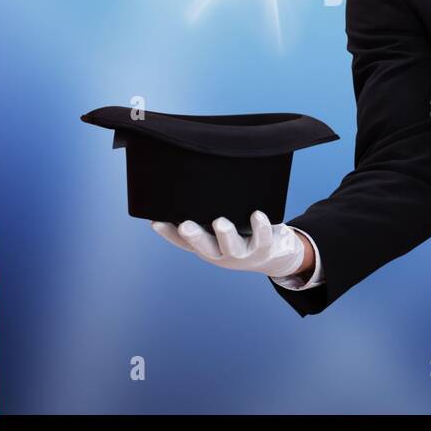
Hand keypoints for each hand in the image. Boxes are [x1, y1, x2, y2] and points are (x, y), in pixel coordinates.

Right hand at [151, 210, 306, 278]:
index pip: (184, 242)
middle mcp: (221, 253)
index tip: (155, 221)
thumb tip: (194, 174)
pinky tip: (258, 214)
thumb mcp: (224, 226)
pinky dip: (260, 227)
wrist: (275, 256)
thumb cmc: (244, 234)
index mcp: (207, 246)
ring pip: (232, 247)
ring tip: (220, 222)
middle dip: (195, 236)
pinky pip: (262, 239)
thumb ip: (210, 208)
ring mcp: (242, 254)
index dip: (169, 234)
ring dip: (226, 235)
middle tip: (185, 225)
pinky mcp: (264, 250)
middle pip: (205, 247)